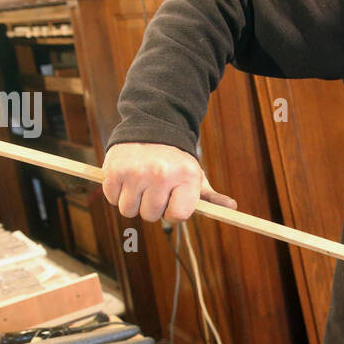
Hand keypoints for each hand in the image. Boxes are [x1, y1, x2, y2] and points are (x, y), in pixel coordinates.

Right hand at [101, 142, 236, 222]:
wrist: (151, 127)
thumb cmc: (176, 161)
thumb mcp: (195, 175)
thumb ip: (211, 196)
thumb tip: (232, 208)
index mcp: (186, 177)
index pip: (177, 216)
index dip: (172, 212)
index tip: (172, 200)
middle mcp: (161, 174)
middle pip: (151, 216)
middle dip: (152, 207)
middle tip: (154, 188)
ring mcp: (136, 172)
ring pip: (129, 211)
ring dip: (133, 202)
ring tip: (141, 183)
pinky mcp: (114, 170)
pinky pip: (112, 199)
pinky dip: (117, 193)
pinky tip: (127, 178)